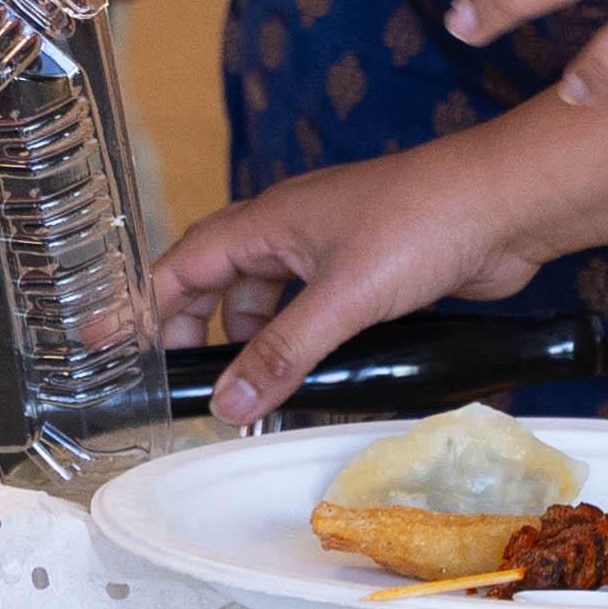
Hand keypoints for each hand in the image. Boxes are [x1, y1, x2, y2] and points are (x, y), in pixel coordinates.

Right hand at [151, 133, 575, 425]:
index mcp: (271, 219)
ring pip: (269, 301)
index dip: (144, 300)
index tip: (105, 337)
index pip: (186, 261)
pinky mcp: (368, 275)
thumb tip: (227, 402)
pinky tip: (308, 383)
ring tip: (249, 398)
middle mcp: (293, 231)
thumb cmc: (421, 222)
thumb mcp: (343, 295)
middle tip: (183, 383)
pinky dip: (298, 347)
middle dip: (194, 330)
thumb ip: (284, 352)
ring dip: (253, 345)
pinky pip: (312, 314)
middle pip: (221, 282)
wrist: (501, 206)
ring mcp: (331, 252)